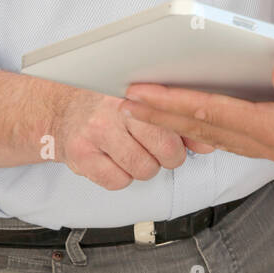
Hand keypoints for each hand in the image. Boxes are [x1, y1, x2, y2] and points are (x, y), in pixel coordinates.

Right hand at [52, 88, 187, 190]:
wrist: (64, 112)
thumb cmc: (112, 109)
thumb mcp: (147, 106)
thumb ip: (179, 122)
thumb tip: (209, 143)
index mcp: (139, 90)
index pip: (177, 120)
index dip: (186, 136)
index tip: (184, 140)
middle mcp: (116, 108)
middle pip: (166, 148)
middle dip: (168, 155)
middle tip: (155, 147)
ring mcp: (96, 131)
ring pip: (144, 169)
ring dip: (144, 166)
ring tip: (133, 151)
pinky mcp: (81, 155)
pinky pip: (118, 181)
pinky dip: (121, 177)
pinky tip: (114, 160)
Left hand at [123, 59, 273, 186]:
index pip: (214, 113)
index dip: (173, 103)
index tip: (137, 95)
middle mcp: (272, 142)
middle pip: (205, 127)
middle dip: (162, 115)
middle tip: (123, 103)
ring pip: (217, 134)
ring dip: (181, 123)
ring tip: (151, 112)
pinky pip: (236, 137)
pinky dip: (210, 128)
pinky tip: (204, 123)